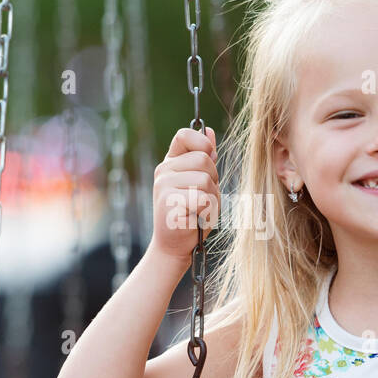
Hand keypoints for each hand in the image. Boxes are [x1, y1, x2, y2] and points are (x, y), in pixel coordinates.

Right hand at [149, 126, 220, 261]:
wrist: (174, 246)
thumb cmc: (191, 215)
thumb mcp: (200, 183)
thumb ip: (204, 159)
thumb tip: (211, 132)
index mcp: (170, 163)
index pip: (184, 135)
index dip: (202, 142)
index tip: (210, 157)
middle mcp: (164, 171)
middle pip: (204, 159)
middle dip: (213, 180)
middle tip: (204, 199)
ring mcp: (164, 186)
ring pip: (206, 180)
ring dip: (212, 199)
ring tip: (200, 210)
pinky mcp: (168, 202)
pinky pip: (203, 198)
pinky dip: (208, 211)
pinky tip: (197, 219)